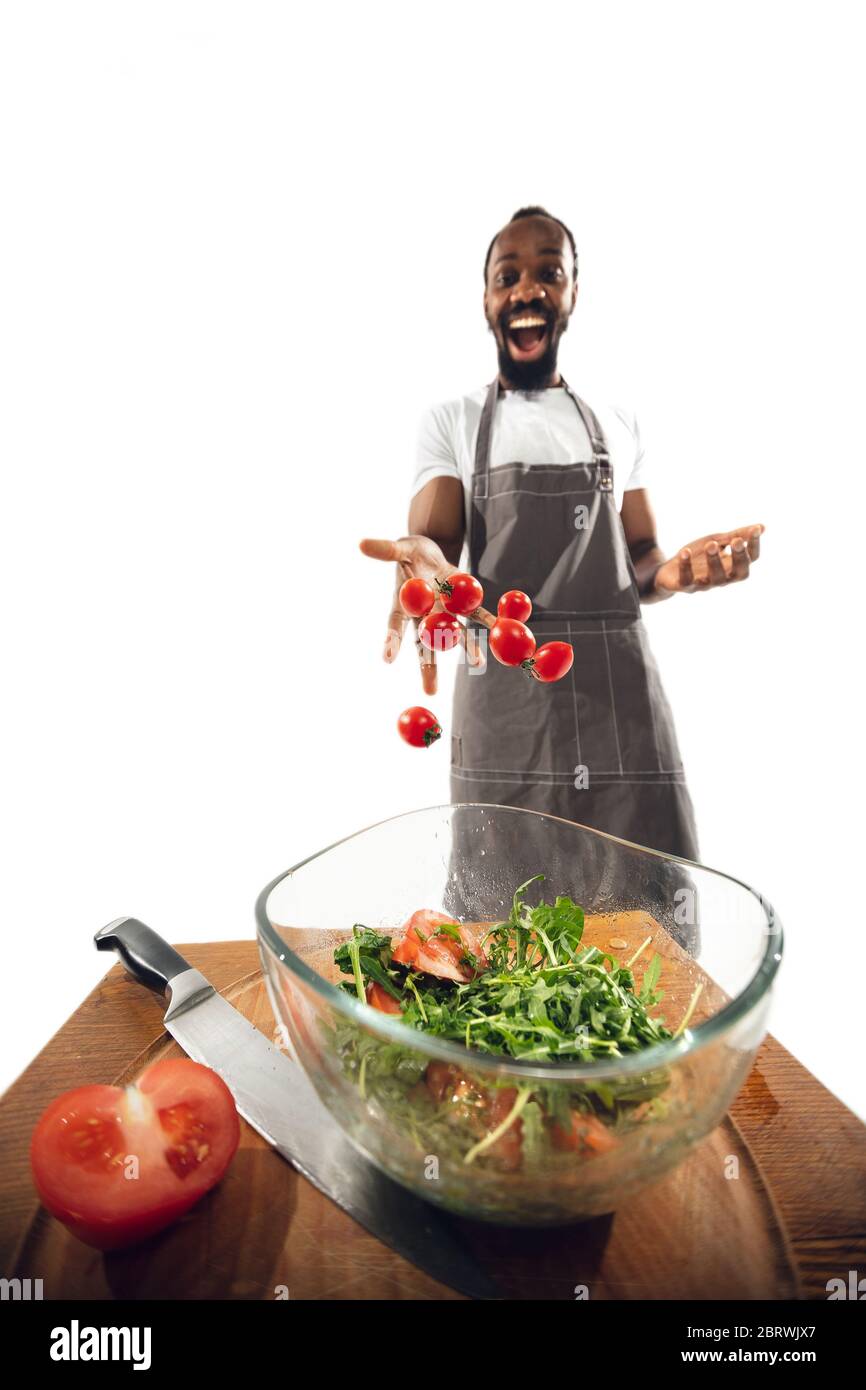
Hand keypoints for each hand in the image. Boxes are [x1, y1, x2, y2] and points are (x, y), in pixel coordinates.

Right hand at [359, 536, 490, 694]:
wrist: (429, 551)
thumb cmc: (408, 551)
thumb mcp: (399, 547)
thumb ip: (385, 549)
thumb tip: (361, 543)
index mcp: (404, 605)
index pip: (395, 626)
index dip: (391, 641)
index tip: (387, 659)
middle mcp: (424, 615)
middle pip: (425, 644)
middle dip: (428, 667)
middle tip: (430, 691)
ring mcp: (445, 612)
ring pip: (455, 633)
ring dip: (467, 647)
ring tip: (478, 663)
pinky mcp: (462, 603)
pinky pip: (476, 614)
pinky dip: (488, 621)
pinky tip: (500, 629)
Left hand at [654, 524, 764, 595]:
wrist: (668, 571)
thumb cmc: (698, 556)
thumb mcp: (718, 541)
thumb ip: (736, 536)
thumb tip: (762, 527)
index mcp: (732, 566)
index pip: (751, 560)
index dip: (754, 546)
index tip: (754, 531)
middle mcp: (722, 578)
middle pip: (738, 573)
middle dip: (739, 557)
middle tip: (736, 541)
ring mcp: (704, 584)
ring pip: (714, 578)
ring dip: (714, 560)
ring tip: (711, 544)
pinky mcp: (685, 586)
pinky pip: (687, 579)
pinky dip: (686, 565)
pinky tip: (685, 552)